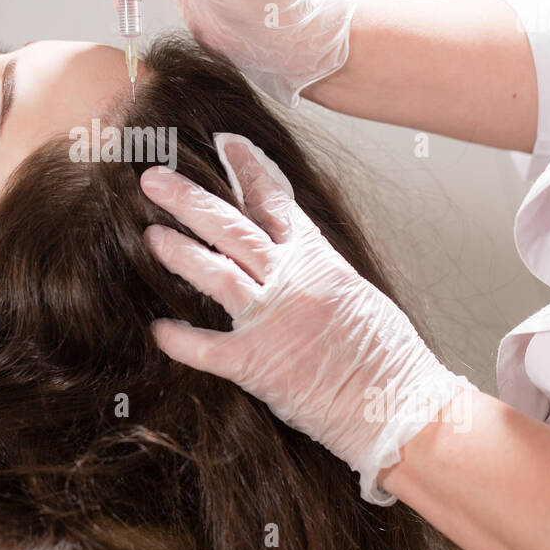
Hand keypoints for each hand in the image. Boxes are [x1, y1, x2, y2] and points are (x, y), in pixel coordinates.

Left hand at [140, 132, 472, 503]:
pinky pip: (206, 347)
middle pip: (230, 228)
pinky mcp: (256, 363)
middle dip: (188, 199)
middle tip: (153, 180)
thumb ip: (320, 275)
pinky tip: (159, 329)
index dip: (248, 172)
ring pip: (213, 273)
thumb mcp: (357, 296)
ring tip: (149, 234)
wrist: (400, 404)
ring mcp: (270, 319)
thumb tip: (297, 264)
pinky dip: (179, 339)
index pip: (276, 203)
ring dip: (178, 252)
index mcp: (318, 260)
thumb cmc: (389, 358)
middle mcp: (290, 281)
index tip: (226, 145)